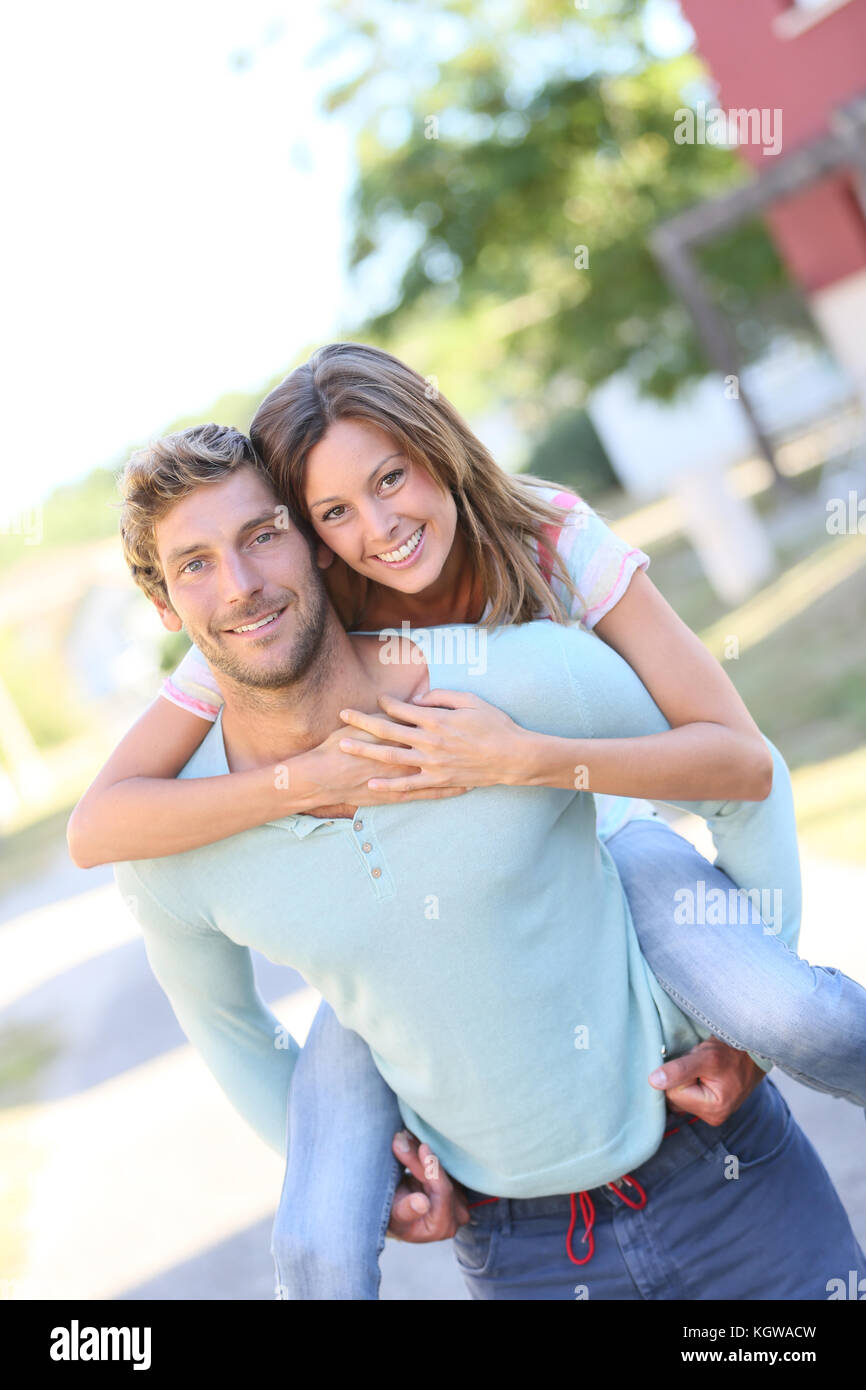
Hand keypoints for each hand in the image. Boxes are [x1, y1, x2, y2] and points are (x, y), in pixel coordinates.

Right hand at [293, 726, 469, 814]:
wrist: (319, 778)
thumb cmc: (335, 749)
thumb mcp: (358, 723)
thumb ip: (381, 716)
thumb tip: (399, 708)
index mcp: (397, 734)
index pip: (424, 723)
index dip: (442, 717)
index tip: (458, 714)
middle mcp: (405, 757)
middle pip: (438, 747)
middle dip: (459, 741)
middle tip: (479, 737)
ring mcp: (402, 779)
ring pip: (439, 772)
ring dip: (460, 767)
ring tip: (482, 762)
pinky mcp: (398, 795)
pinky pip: (429, 794)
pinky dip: (449, 792)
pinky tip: (465, 789)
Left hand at [337, 690, 528, 792]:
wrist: (513, 756)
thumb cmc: (495, 725)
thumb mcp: (471, 700)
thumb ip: (442, 697)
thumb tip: (418, 700)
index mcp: (437, 719)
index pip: (403, 709)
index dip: (387, 702)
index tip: (378, 699)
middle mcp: (429, 741)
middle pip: (388, 730)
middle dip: (363, 721)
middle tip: (342, 715)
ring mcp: (432, 763)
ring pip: (391, 756)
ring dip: (365, 750)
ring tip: (344, 745)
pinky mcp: (439, 781)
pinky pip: (409, 784)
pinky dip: (389, 785)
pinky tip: (371, 783)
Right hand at [387, 1129, 471, 1242]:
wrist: (397, 1213)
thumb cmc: (393, 1217)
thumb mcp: (394, 1216)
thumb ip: (407, 1210)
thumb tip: (421, 1203)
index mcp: (442, 1227)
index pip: (443, 1191)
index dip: (433, 1168)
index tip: (422, 1147)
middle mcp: (457, 1216)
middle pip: (444, 1177)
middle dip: (422, 1156)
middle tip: (403, 1138)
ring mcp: (461, 1199)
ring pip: (446, 1167)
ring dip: (424, 1152)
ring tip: (405, 1139)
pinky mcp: (460, 1185)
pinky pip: (447, 1164)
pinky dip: (429, 1153)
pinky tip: (414, 1144)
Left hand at [648, 1036, 765, 1125]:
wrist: (754, 1051)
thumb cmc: (733, 1052)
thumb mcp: (706, 1056)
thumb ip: (679, 1069)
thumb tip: (653, 1082)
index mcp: (712, 1110)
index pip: (673, 1093)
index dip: (679, 1074)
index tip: (696, 1063)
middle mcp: (712, 1116)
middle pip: (674, 1097)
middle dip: (680, 1078)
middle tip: (699, 1065)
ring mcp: (711, 1112)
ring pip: (679, 1095)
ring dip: (685, 1079)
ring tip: (703, 1069)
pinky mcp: (709, 1106)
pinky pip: (686, 1094)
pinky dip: (689, 1082)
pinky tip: (702, 1074)